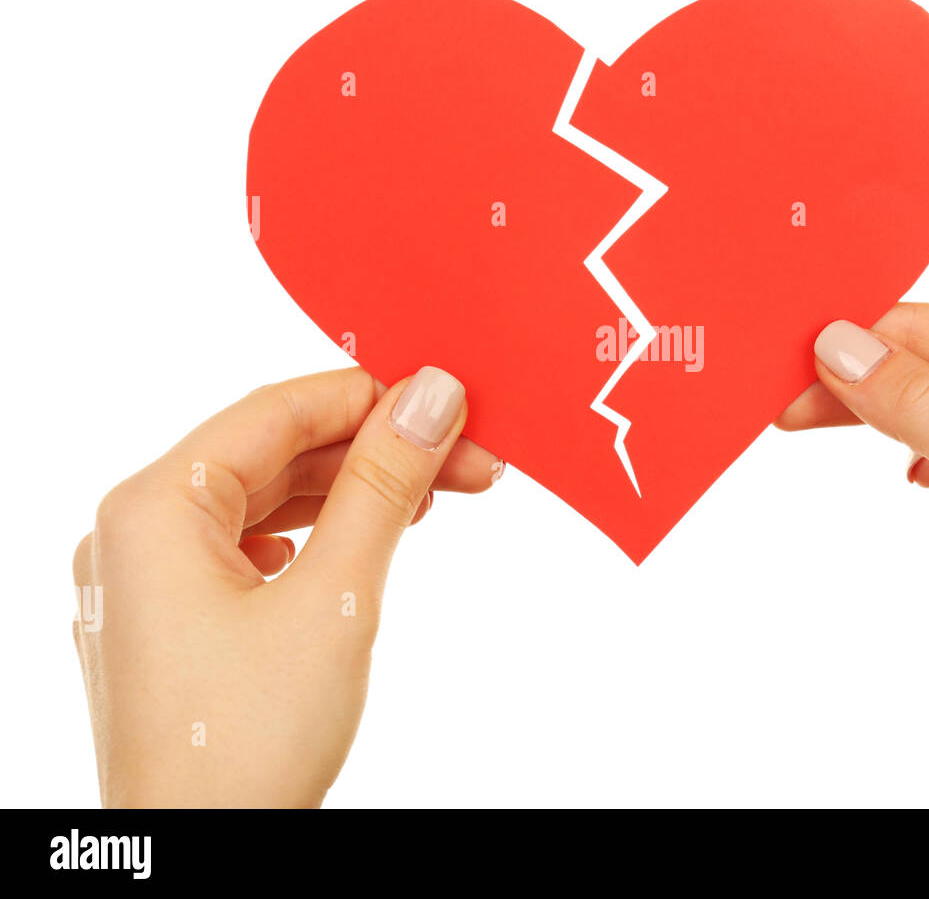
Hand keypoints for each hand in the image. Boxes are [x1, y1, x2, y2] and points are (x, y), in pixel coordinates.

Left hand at [73, 366, 495, 806]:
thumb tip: (430, 397)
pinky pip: (253, 549)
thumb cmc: (244, 748)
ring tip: (436, 497)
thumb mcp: (336, 598)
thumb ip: (383, 484)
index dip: (374, 399)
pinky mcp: (176, 625)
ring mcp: (151, 584)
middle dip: (378, 454)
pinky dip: (319, 539)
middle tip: (470, 460)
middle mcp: (137, 535)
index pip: (278, 411)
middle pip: (276, 455)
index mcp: (153, 508)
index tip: (453, 403)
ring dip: (355, 496)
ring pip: (269, 502)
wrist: (204, 867)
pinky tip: (367, 543)